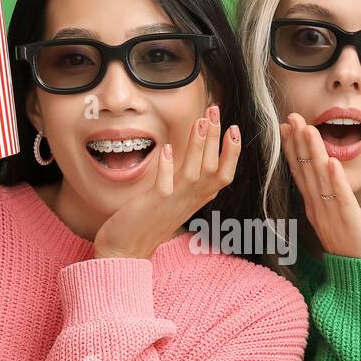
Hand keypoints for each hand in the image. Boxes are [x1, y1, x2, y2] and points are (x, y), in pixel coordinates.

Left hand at [92, 104, 241, 259]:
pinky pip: (165, 185)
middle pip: (213, 167)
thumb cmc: (149, 221)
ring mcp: (174, 202)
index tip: (234, 128)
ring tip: (200, 121)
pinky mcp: (155, 204)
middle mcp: (190, 199)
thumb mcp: (174, 198)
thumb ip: (184, 179)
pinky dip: (167, 166)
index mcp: (198, 197)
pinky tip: (168, 148)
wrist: (127, 250)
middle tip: (215, 109)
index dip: (232, 152)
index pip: (224, 173)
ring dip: (198, 146)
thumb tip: (188, 154)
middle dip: (216, 137)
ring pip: (193, 172)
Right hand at [282, 113, 360, 259]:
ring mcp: (332, 213)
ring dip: (312, 152)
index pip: (300, 172)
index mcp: (314, 207)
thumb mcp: (332, 220)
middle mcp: (318, 208)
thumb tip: (318, 180)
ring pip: (319, 178)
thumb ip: (323, 200)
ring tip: (308, 129)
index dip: (292, 149)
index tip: (285, 128)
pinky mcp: (349, 220)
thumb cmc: (349, 249)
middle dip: (298, 143)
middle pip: (305, 170)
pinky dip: (335, 179)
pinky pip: (341, 196)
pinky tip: (330, 161)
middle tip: (291, 118)